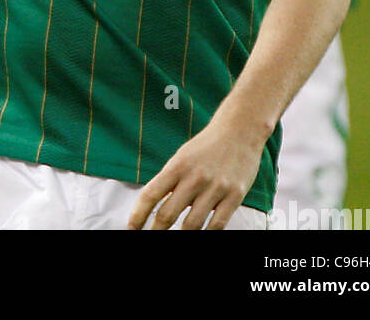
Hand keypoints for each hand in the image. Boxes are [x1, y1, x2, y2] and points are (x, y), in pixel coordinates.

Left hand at [127, 116, 265, 230]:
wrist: (239, 130)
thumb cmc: (207, 146)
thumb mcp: (183, 157)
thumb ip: (171, 181)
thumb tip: (157, 207)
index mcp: (177, 166)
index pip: (151, 195)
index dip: (137, 215)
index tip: (130, 228)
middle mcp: (194, 177)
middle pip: (168, 214)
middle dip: (156, 231)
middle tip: (150, 238)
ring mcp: (215, 188)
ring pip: (192, 225)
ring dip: (181, 237)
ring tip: (176, 239)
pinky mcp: (235, 196)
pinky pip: (217, 225)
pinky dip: (207, 234)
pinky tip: (200, 236)